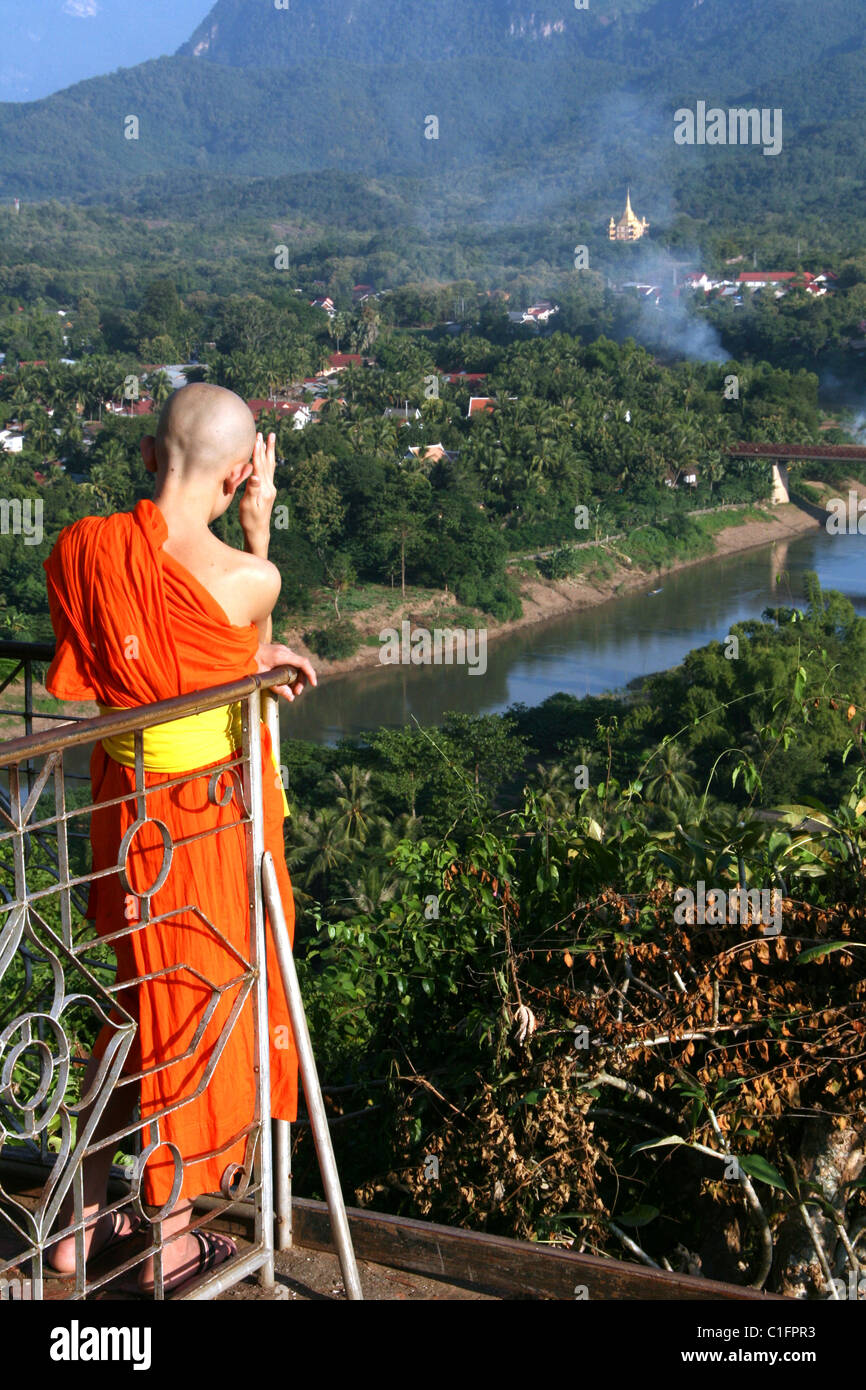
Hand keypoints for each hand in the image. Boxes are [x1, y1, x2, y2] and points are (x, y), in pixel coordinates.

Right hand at [239, 432, 276, 554]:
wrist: (258, 530)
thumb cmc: (250, 519)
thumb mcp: (248, 506)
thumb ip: (252, 490)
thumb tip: (255, 477)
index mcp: (263, 489)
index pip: (260, 467)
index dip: (257, 453)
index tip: (257, 439)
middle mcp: (269, 487)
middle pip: (267, 463)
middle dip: (266, 448)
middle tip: (266, 434)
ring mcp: (270, 488)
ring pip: (270, 466)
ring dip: (270, 451)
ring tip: (271, 439)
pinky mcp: (268, 490)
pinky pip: (269, 471)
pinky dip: (268, 461)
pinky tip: (268, 456)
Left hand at [255, 642, 316, 702]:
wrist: (241, 650)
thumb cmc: (250, 663)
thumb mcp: (264, 678)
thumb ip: (278, 688)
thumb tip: (291, 698)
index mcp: (282, 655)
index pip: (303, 663)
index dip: (311, 674)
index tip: (314, 684)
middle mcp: (285, 651)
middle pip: (301, 666)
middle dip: (301, 680)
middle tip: (296, 692)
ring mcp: (282, 650)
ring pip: (296, 664)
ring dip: (296, 677)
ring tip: (291, 689)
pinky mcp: (279, 652)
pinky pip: (290, 663)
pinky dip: (291, 672)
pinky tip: (286, 681)